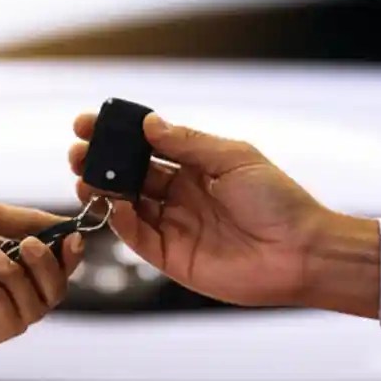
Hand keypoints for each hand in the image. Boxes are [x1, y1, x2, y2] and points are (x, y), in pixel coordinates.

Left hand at [0, 198, 83, 351]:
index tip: (74, 239)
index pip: (52, 270)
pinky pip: (13, 324)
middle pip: (54, 292)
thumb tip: (67, 226)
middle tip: (27, 245)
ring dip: (20, 279)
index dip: (67, 257)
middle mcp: (1, 295)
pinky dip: (1, 297)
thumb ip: (29, 221)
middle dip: (48, 267)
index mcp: (4, 266)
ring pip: (38, 309)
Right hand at [69, 112, 379, 315]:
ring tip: (82, 175)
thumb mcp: (233, 158)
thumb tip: (148, 124)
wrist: (302, 251)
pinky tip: (113, 204)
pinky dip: (122, 222)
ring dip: (103, 191)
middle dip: (102, 162)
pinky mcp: (173, 258)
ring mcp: (176, 227)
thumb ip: (188, 143)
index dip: (119, 137)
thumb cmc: (279, 201)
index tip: (90, 122)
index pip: (147, 148)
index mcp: (197, 169)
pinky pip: (139, 238)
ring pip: (127, 206)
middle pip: (131, 176)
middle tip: (78, 151)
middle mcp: (182, 197)